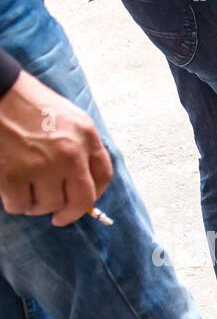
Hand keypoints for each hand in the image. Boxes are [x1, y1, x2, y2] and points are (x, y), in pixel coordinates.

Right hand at [0, 71, 111, 225]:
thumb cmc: (24, 100)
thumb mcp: (66, 115)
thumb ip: (79, 143)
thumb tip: (82, 177)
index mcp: (85, 135)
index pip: (103, 175)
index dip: (96, 193)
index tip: (85, 201)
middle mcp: (69, 153)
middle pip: (81, 200)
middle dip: (70, 213)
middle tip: (59, 217)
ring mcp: (41, 165)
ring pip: (48, 205)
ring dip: (38, 205)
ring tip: (28, 194)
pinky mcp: (11, 174)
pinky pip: (20, 205)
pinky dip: (16, 203)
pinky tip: (11, 192)